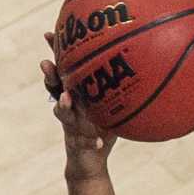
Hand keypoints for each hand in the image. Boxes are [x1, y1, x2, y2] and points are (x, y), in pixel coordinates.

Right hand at [43, 33, 116, 181]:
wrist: (90, 161)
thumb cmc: (103, 128)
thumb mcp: (114, 105)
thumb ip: (123, 88)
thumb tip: (147, 63)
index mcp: (76, 93)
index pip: (63, 69)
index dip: (55, 53)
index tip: (49, 33)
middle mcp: (69, 106)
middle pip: (55, 87)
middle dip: (50, 75)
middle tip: (46, 62)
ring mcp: (70, 125)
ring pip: (62, 113)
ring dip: (64, 105)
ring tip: (67, 97)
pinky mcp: (75, 143)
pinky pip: (81, 141)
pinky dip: (90, 141)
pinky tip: (97, 142)